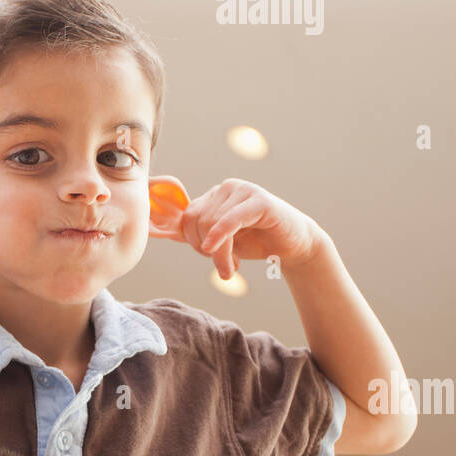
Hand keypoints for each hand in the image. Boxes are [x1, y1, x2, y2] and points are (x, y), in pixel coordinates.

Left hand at [155, 178, 322, 278]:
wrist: (293, 246)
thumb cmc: (257, 243)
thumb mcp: (221, 241)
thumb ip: (198, 236)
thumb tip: (162, 232)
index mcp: (215, 196)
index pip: (188, 218)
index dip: (193, 242)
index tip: (210, 257)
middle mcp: (227, 189)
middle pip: (198, 220)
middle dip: (205, 250)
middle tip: (223, 267)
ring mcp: (244, 191)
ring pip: (213, 224)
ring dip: (220, 254)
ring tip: (232, 267)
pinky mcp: (260, 200)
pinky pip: (231, 218)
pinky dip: (220, 235)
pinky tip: (215, 251)